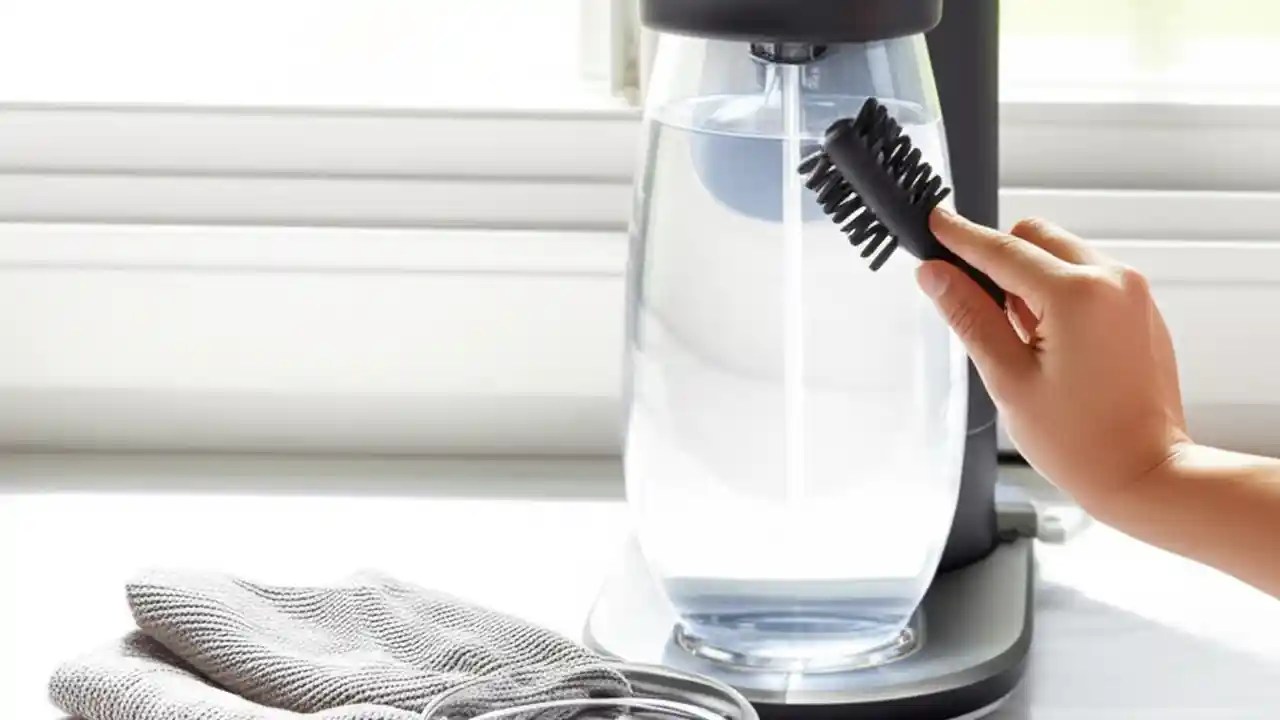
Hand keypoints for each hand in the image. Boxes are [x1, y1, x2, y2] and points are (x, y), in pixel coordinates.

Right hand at [917, 210, 1189, 514]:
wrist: (1146, 475)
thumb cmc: (1080, 441)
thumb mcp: (1007, 378)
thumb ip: (969, 316)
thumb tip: (934, 275)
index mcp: (1077, 294)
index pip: (1002, 251)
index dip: (961, 237)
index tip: (935, 222)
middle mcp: (1113, 280)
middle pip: (1035, 238)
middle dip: (999, 261)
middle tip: (979, 309)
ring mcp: (1132, 293)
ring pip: (1061, 255)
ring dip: (1030, 281)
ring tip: (1023, 342)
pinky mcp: (1140, 310)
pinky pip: (1088, 278)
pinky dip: (1058, 295)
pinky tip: (1051, 347)